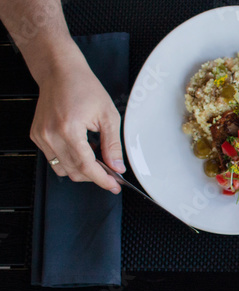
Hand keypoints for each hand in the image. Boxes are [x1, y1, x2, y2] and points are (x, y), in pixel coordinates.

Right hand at [31, 56, 123, 192]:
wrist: (60, 72)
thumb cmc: (84, 87)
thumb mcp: (108, 116)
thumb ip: (113, 145)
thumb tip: (117, 168)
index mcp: (69, 130)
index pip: (87, 167)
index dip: (103, 180)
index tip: (114, 186)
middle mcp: (50, 135)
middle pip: (74, 172)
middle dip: (95, 176)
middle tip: (110, 171)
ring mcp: (41, 136)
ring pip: (63, 169)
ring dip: (82, 169)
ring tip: (95, 154)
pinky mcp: (36, 135)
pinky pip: (54, 159)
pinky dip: (70, 160)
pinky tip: (81, 148)